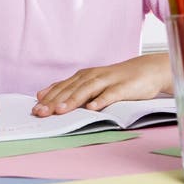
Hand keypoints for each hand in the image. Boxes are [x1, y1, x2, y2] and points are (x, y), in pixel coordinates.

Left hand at [32, 53, 172, 116]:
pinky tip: (92, 108)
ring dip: (73, 100)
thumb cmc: (117, 80)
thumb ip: (71, 89)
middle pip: (71, 89)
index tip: (35, 109)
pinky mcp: (123, 87)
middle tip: (41, 112)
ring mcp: (108, 81)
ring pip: (87, 90)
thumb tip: (45, 97)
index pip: (62, 87)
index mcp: (84, 77)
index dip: (48, 98)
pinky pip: (111, 94)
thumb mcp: (93, 83)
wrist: (147, 70)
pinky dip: (101, 100)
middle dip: (55, 101)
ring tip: (60, 111)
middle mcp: (93, 76)